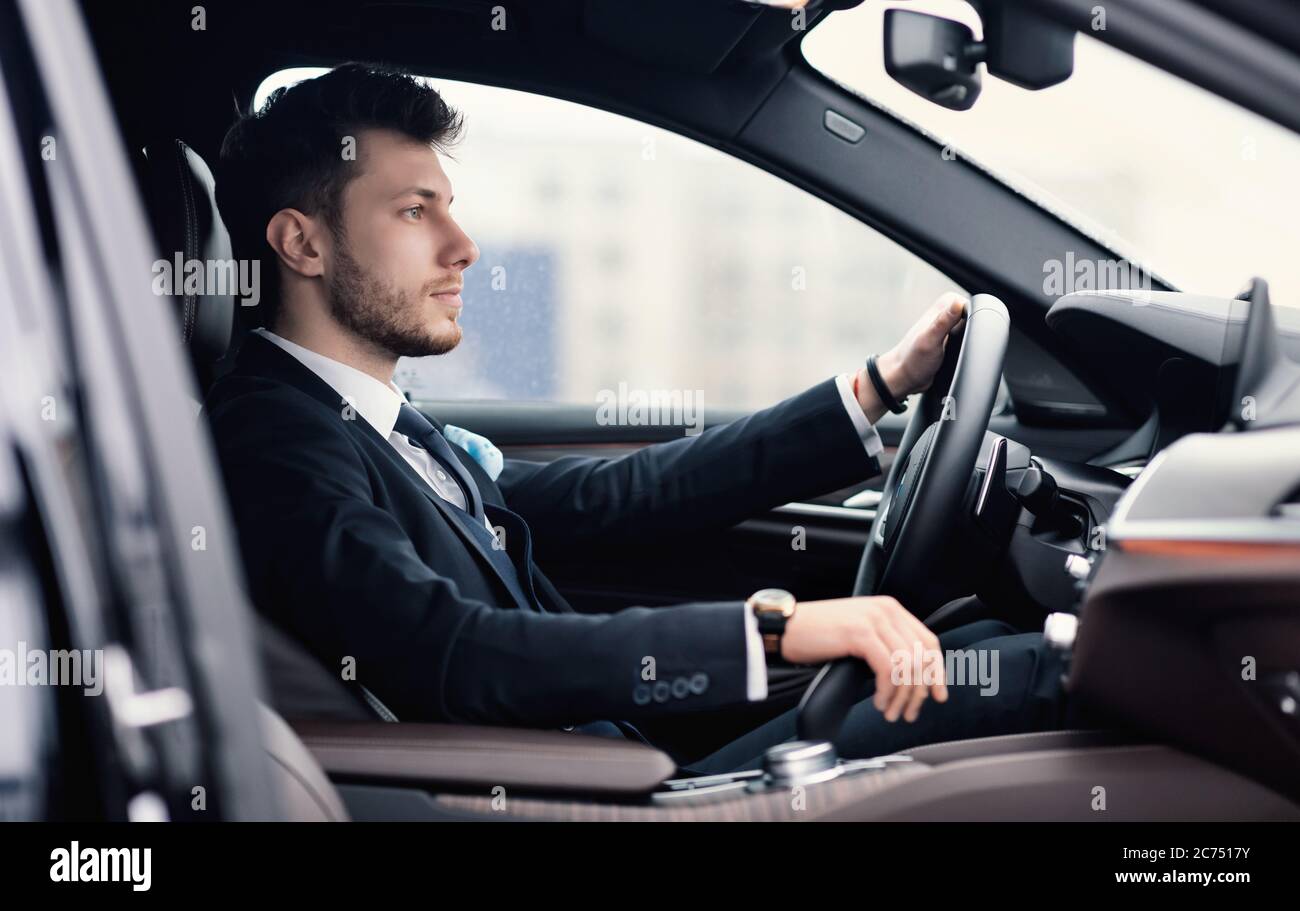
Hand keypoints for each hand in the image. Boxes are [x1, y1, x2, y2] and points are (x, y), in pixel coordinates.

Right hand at [781, 596, 947, 722]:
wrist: (785, 627)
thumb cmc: (816, 634)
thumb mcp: (859, 634)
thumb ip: (884, 644)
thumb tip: (909, 676)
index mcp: (889, 608)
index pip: (928, 641)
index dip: (937, 672)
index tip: (937, 696)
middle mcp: (886, 610)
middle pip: (922, 656)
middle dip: (919, 691)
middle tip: (909, 713)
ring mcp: (874, 620)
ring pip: (907, 665)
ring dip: (902, 696)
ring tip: (891, 712)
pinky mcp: (860, 633)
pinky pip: (888, 669)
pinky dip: (887, 691)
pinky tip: (879, 702)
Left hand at [855, 292, 967, 419]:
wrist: (905, 378)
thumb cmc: (912, 360)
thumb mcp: (930, 339)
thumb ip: (943, 321)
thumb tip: (958, 303)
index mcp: (944, 305)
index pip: (972, 304)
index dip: (974, 321)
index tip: (963, 335)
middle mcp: (948, 313)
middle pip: (975, 318)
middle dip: (973, 334)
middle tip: (957, 346)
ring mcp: (951, 327)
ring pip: (973, 331)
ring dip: (970, 343)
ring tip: (954, 352)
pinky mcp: (953, 340)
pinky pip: (968, 341)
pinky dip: (967, 349)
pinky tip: (957, 356)